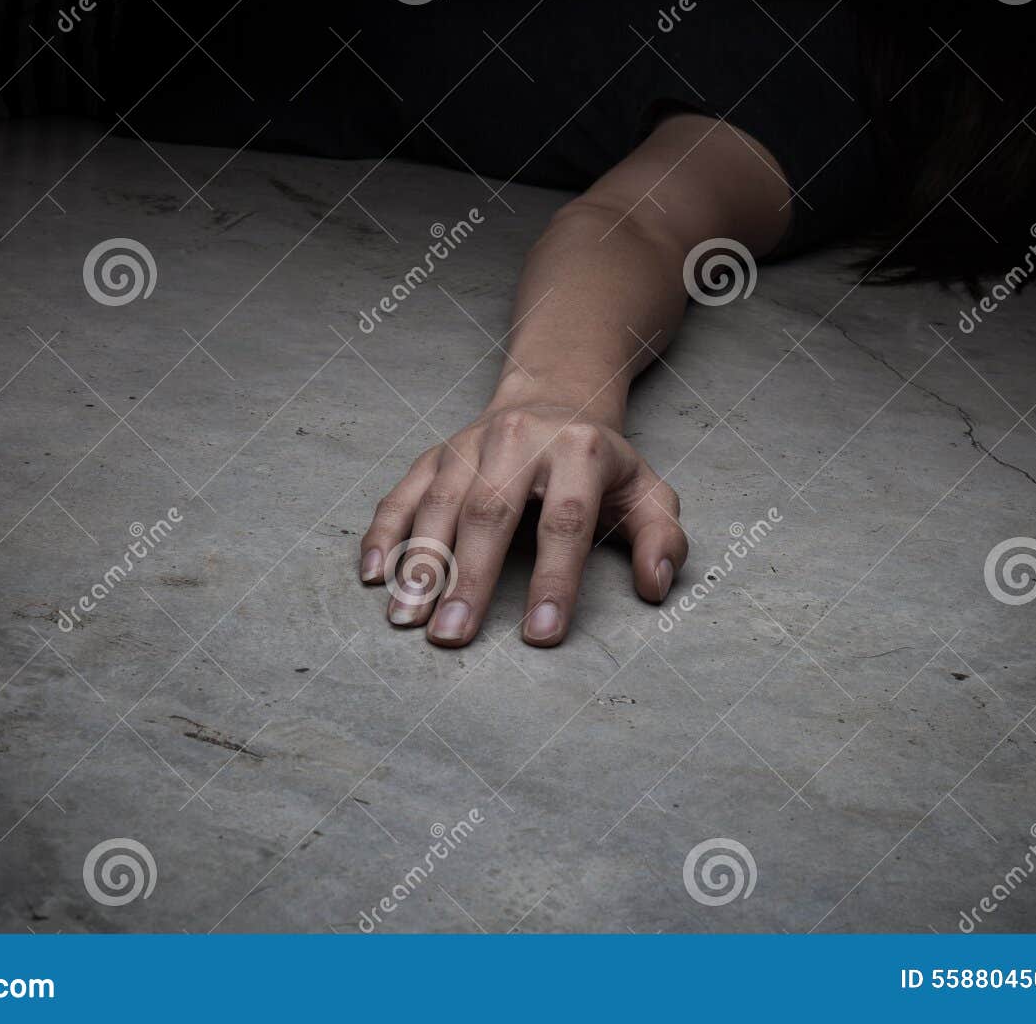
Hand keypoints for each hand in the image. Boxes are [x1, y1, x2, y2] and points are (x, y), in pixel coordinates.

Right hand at [359, 401, 686, 646]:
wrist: (553, 399)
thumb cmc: (602, 464)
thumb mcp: (648, 493)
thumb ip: (662, 539)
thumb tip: (655, 585)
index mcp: (579, 451)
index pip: (566, 522)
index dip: (553, 580)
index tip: (539, 635)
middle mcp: (519, 441)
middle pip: (490, 513)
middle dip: (469, 579)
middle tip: (452, 636)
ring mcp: (469, 446)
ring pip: (439, 504)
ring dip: (419, 564)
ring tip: (408, 619)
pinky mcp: (434, 455)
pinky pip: (401, 494)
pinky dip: (383, 535)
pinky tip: (373, 576)